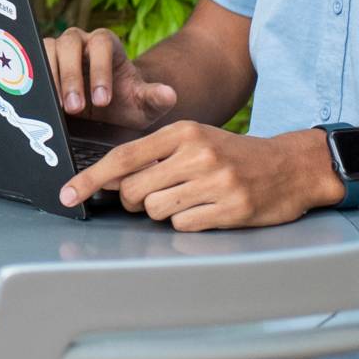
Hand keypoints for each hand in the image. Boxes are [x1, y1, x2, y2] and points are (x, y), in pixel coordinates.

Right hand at [45, 25, 180, 125]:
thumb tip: (169, 94)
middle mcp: (80, 41)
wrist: (106, 110)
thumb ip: (155, 98)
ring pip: (47, 50)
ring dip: (51, 79)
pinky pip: (31, 64)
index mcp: (107, 44)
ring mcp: (58, 50)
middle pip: (70, 43)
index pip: (102, 44)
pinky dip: (34, 82)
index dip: (101, 70)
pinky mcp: (40, 63)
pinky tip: (41, 105)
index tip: (103, 100)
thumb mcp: (143, 104)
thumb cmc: (125, 103)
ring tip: (58, 109)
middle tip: (76, 108)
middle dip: (72, 76)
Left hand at [59, 123, 338, 228]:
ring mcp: (215, 183)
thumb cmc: (234, 155)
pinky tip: (207, 210)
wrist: (291, 167)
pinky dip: (188, 223)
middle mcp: (197, 154)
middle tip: (152, 195)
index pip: (124, 157)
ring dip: (163, 212)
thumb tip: (107, 179)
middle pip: (133, 190)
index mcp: (183, 132)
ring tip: (188, 199)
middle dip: (132, 200)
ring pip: (155, 210)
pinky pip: (184, 226)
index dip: (91, 178)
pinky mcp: (230, 210)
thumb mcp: (195, 140)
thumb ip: (154, 155)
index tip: (67, 194)